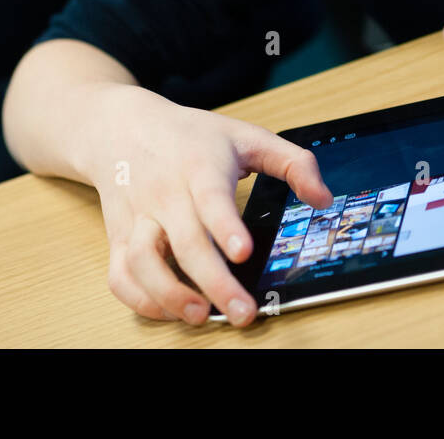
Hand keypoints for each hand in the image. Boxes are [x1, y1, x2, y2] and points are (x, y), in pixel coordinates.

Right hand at [87, 87, 331, 327]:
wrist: (123, 127)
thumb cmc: (192, 137)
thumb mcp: (247, 136)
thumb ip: (293, 163)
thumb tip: (323, 199)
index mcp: (200, 166)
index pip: (211, 198)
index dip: (225, 226)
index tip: (244, 252)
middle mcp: (165, 193)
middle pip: (184, 241)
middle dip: (213, 282)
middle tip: (243, 312)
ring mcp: (138, 216)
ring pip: (142, 261)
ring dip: (169, 295)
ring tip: (202, 316)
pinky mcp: (119, 236)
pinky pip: (120, 274)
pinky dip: (140, 299)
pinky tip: (170, 311)